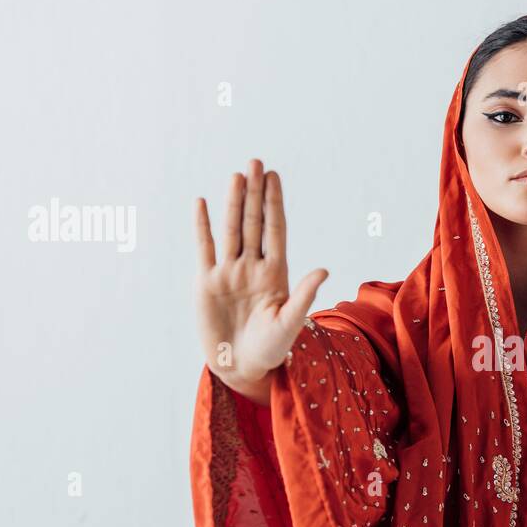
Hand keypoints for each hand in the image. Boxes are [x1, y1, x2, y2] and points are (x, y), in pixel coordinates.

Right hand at [194, 159, 328, 404]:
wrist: (241, 365)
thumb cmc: (271, 348)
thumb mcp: (290, 322)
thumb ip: (304, 295)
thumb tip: (324, 270)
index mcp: (276, 273)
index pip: (276, 230)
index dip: (275, 203)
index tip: (274, 177)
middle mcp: (253, 267)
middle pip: (254, 223)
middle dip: (255, 194)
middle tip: (256, 161)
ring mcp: (230, 272)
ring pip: (232, 230)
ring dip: (233, 203)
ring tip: (236, 176)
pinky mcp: (207, 282)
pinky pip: (205, 248)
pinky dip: (202, 226)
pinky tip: (202, 203)